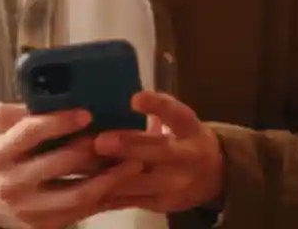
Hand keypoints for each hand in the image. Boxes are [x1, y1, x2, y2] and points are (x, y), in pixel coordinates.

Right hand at [0, 102, 144, 228]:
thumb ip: (20, 110)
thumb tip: (58, 93)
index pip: (31, 133)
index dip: (60, 122)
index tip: (87, 113)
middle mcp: (11, 182)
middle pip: (60, 163)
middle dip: (94, 149)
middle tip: (122, 136)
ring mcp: (27, 209)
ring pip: (75, 194)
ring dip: (108, 179)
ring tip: (134, 163)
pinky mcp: (40, 227)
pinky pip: (78, 213)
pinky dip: (101, 199)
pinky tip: (119, 184)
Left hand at [93, 91, 224, 214]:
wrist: (214, 178)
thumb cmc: (186, 138)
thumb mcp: (180, 120)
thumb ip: (158, 108)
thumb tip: (122, 93)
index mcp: (190, 129)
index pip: (177, 115)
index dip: (158, 106)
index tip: (136, 98)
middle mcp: (187, 157)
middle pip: (158, 151)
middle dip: (128, 146)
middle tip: (100, 141)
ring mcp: (175, 185)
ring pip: (140, 181)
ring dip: (110, 173)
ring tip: (83, 163)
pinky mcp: (161, 204)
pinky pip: (131, 200)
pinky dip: (109, 194)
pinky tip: (87, 184)